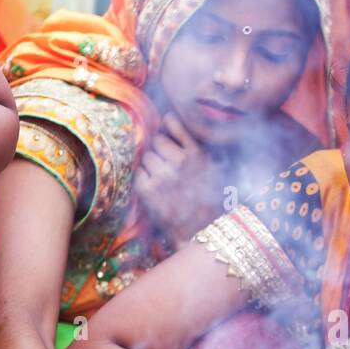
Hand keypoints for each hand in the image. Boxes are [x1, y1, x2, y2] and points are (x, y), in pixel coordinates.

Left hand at [132, 113, 220, 246]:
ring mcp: (161, 175)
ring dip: (152, 164)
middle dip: (160, 150)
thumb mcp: (210, 166)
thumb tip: (168, 117)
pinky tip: (156, 188)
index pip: (171, 122)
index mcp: (196, 153)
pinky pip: (138, 172)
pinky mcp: (147, 189)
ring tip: (163, 179)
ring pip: (146, 156)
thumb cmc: (207, 198)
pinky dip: (144, 178)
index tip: (170, 138)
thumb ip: (193, 143)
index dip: (168, 129)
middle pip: (156, 140)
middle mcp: (179, 161)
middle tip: (168, 165)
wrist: (199, 231)